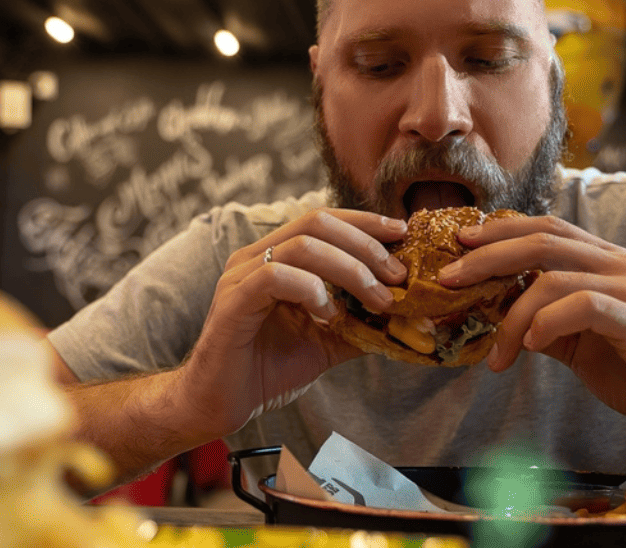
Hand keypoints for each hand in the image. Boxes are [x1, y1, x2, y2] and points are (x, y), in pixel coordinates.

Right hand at [173, 209, 406, 437]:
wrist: (219, 405)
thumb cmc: (266, 370)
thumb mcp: (327, 343)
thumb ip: (360, 324)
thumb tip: (406, 317)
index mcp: (277, 258)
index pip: (324, 220)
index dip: (365, 222)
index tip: (402, 232)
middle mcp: (256, 257)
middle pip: (317, 222)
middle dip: (365, 245)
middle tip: (397, 275)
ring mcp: (242, 276)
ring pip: (302, 246)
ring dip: (349, 269)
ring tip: (376, 299)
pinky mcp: (233, 302)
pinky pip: (275, 277)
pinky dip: (311, 291)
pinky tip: (329, 316)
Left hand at [440, 215, 625, 450]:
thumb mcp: (577, 340)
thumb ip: (542, 317)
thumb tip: (492, 308)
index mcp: (607, 261)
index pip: (546, 228)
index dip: (500, 232)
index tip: (458, 243)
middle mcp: (622, 265)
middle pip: (543, 241)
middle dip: (487, 258)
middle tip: (449, 279)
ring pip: (555, 278)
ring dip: (513, 316)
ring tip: (497, 354)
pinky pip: (584, 307)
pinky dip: (548, 322)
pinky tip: (532, 346)